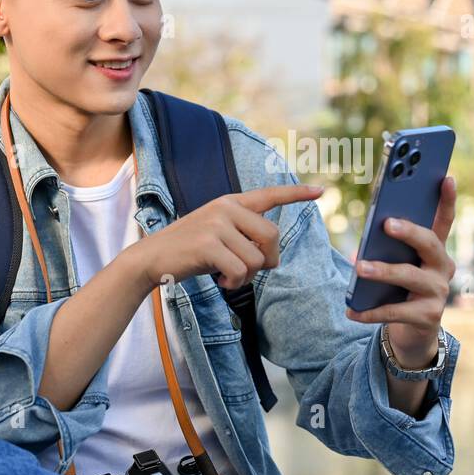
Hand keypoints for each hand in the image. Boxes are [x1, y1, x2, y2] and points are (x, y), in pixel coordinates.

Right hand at [131, 182, 324, 289]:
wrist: (152, 258)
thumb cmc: (190, 250)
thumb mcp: (217, 232)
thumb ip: (243, 234)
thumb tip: (270, 255)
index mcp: (230, 202)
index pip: (269, 194)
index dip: (295, 195)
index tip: (320, 191)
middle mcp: (226, 208)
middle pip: (272, 235)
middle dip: (268, 260)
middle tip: (249, 271)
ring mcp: (217, 224)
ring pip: (257, 258)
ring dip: (247, 276)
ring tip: (229, 276)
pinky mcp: (209, 244)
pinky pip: (241, 270)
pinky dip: (235, 283)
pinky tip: (222, 282)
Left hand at [345, 175, 456, 367]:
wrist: (413, 333)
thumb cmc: (401, 290)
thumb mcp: (399, 265)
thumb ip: (391, 248)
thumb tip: (370, 237)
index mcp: (436, 250)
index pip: (445, 220)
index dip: (447, 199)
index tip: (447, 177)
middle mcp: (443, 268)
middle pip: (430, 244)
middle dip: (409, 232)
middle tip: (386, 223)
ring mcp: (438, 293)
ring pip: (410, 277)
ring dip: (383, 271)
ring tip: (359, 268)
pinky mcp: (428, 317)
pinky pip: (396, 311)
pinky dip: (371, 312)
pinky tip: (352, 310)